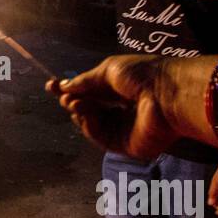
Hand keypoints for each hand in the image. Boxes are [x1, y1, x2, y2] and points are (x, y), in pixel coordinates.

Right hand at [46, 54, 217, 160]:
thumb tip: (63, 86)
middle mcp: (121, 110)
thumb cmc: (142, 75)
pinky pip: (100, 138)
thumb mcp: (108, 71)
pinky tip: (85, 115)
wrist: (166, 95)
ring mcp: (123, 129)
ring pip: (91, 124)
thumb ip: (85, 81)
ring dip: (79, 113)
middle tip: (64, 97)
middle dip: (73, 102)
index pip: (91, 92)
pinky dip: (88, 126)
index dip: (70, 90)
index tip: (51, 86)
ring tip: (75, 103)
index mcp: (120, 90)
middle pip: (89, 109)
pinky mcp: (125, 146)